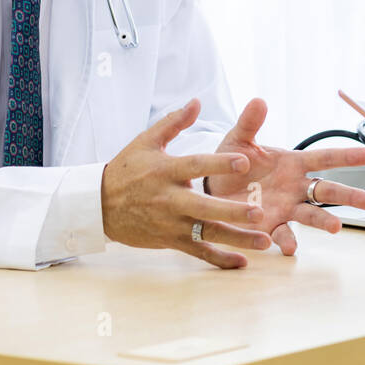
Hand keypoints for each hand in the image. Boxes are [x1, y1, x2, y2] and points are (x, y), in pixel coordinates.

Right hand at [101, 99, 272, 268]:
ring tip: (265, 241)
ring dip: (237, 239)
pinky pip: (198, 252)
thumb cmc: (126, 169)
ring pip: (207, 233)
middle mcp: (169, 199)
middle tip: (259, 212)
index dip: (219, 164)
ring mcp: (171, 223)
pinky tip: (242, 263)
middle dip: (232, 211)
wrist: (99, 205)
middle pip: (204, 207)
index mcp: (165, 171)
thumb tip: (197, 102)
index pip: (196, 166)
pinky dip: (220, 259)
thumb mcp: (146, 141)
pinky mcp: (170, 241)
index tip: (245, 161)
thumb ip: (174, 122)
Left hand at [206, 98, 364, 255]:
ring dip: (324, 222)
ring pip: (312, 216)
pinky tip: (289, 247)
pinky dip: (286, 240)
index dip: (346, 157)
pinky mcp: (270, 226)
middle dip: (350, 196)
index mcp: (292, 163)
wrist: (210, 189)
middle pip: (328, 191)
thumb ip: (250, 123)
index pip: (324, 158)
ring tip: (337, 227)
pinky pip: (282, 234)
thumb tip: (258, 100)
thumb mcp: (238, 140)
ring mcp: (285, 208)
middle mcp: (295, 187)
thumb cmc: (230, 162)